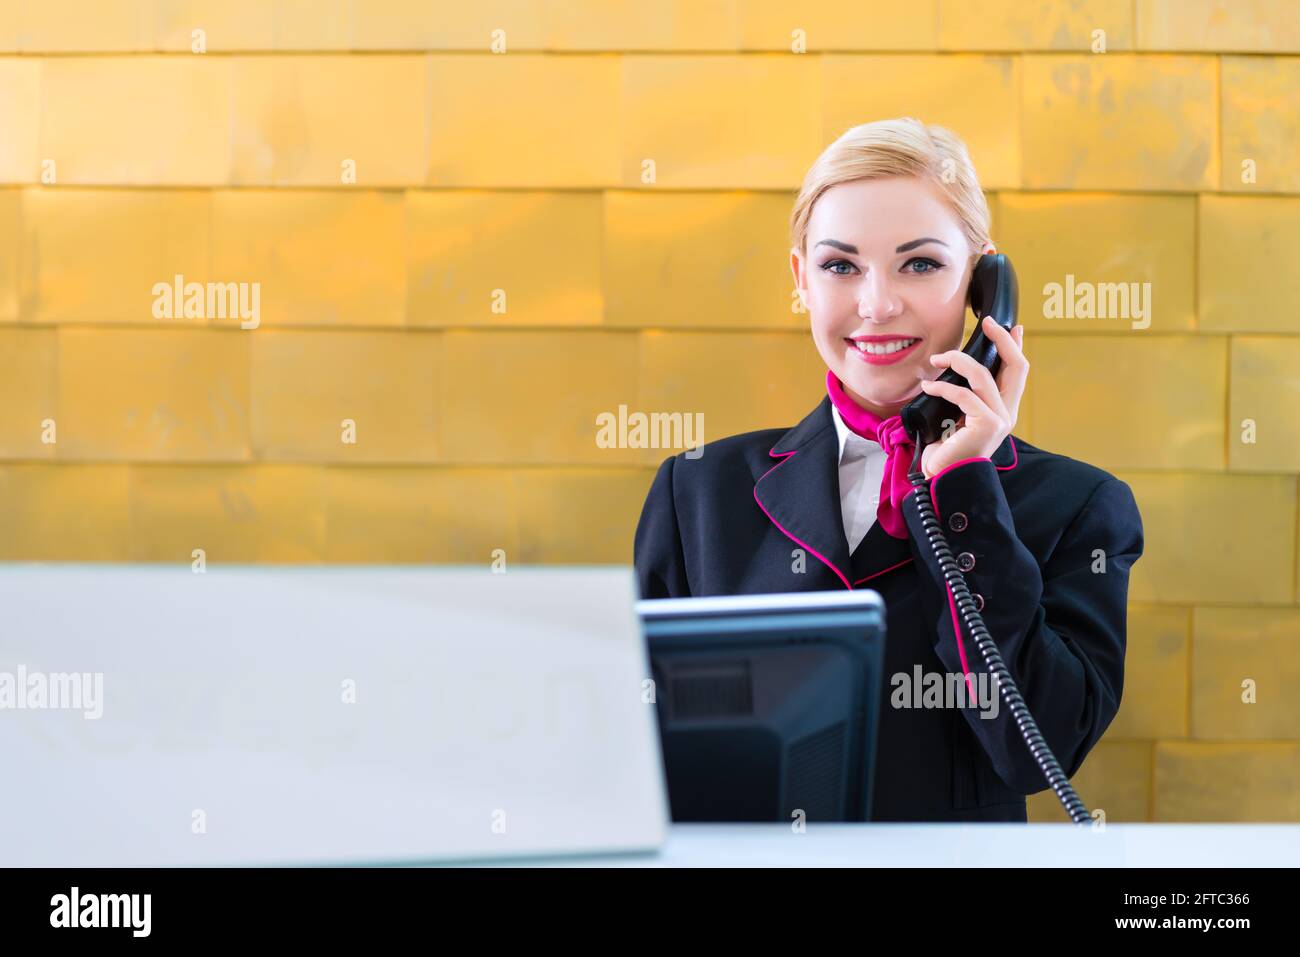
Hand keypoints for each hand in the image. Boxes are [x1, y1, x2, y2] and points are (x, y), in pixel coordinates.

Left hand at [916, 316, 1027, 479]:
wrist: (943, 476)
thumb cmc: (947, 448)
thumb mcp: (959, 416)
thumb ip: (966, 395)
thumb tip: (959, 367)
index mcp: (1004, 409)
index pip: (1018, 372)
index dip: (1016, 347)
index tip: (1011, 326)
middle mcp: (1008, 413)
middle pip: (1016, 366)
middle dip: (1002, 339)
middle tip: (988, 322)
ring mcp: (1000, 419)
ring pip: (983, 375)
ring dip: (957, 361)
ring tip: (937, 360)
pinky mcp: (986, 424)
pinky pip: (963, 395)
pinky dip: (943, 387)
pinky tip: (929, 386)